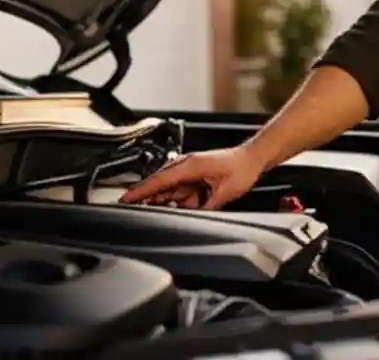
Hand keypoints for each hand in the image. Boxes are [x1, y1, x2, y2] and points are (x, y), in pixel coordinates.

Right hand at [118, 144, 264, 209]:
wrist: (253, 159)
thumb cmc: (242, 168)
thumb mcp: (225, 192)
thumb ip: (206, 206)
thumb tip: (193, 218)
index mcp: (190, 166)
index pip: (159, 180)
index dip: (140, 191)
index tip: (125, 199)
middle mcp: (187, 166)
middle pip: (159, 185)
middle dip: (147, 199)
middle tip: (134, 211)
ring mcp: (190, 171)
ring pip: (169, 190)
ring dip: (164, 201)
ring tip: (157, 212)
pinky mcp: (194, 176)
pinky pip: (179, 191)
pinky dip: (177, 200)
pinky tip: (179, 208)